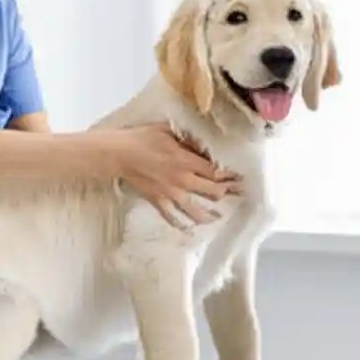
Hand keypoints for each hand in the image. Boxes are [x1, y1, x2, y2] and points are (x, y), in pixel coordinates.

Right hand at [103, 123, 240, 227]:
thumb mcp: (168, 130)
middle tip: (238, 193)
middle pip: (212, 191)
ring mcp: (170, 193)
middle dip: (227, 192)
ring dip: (210, 214)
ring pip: (195, 210)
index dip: (229, 174)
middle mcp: (182, 179)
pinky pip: (172, 217)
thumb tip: (204, 141)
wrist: (119, 154)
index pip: (215, 171)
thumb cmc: (142, 138)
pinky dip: (181, 225)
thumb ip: (187, 137)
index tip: (239, 175)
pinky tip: (189, 230)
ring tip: (220, 217)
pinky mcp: (158, 201)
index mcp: (186, 160)